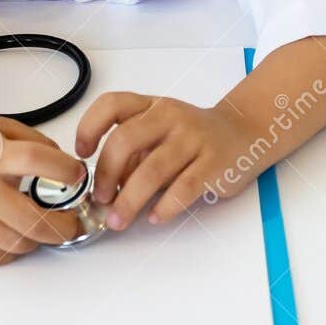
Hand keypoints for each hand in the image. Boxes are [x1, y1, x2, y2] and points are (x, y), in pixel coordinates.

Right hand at [0, 112, 88, 265]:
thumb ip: (32, 140)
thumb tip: (65, 165)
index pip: (36, 160)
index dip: (65, 170)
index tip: (77, 175)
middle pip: (30, 218)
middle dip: (64, 226)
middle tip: (73, 223)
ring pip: (14, 242)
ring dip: (39, 240)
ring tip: (45, 230)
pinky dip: (12, 252)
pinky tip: (17, 238)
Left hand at [74, 93, 254, 230]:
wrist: (243, 133)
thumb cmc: (191, 136)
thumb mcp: (159, 133)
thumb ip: (132, 153)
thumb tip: (104, 185)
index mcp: (150, 106)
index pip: (112, 104)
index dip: (90, 127)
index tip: (82, 154)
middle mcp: (170, 116)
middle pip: (125, 139)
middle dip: (106, 173)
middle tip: (100, 198)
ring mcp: (193, 138)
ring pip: (153, 170)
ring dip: (130, 199)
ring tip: (118, 219)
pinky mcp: (213, 163)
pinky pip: (184, 188)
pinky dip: (165, 206)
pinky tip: (154, 217)